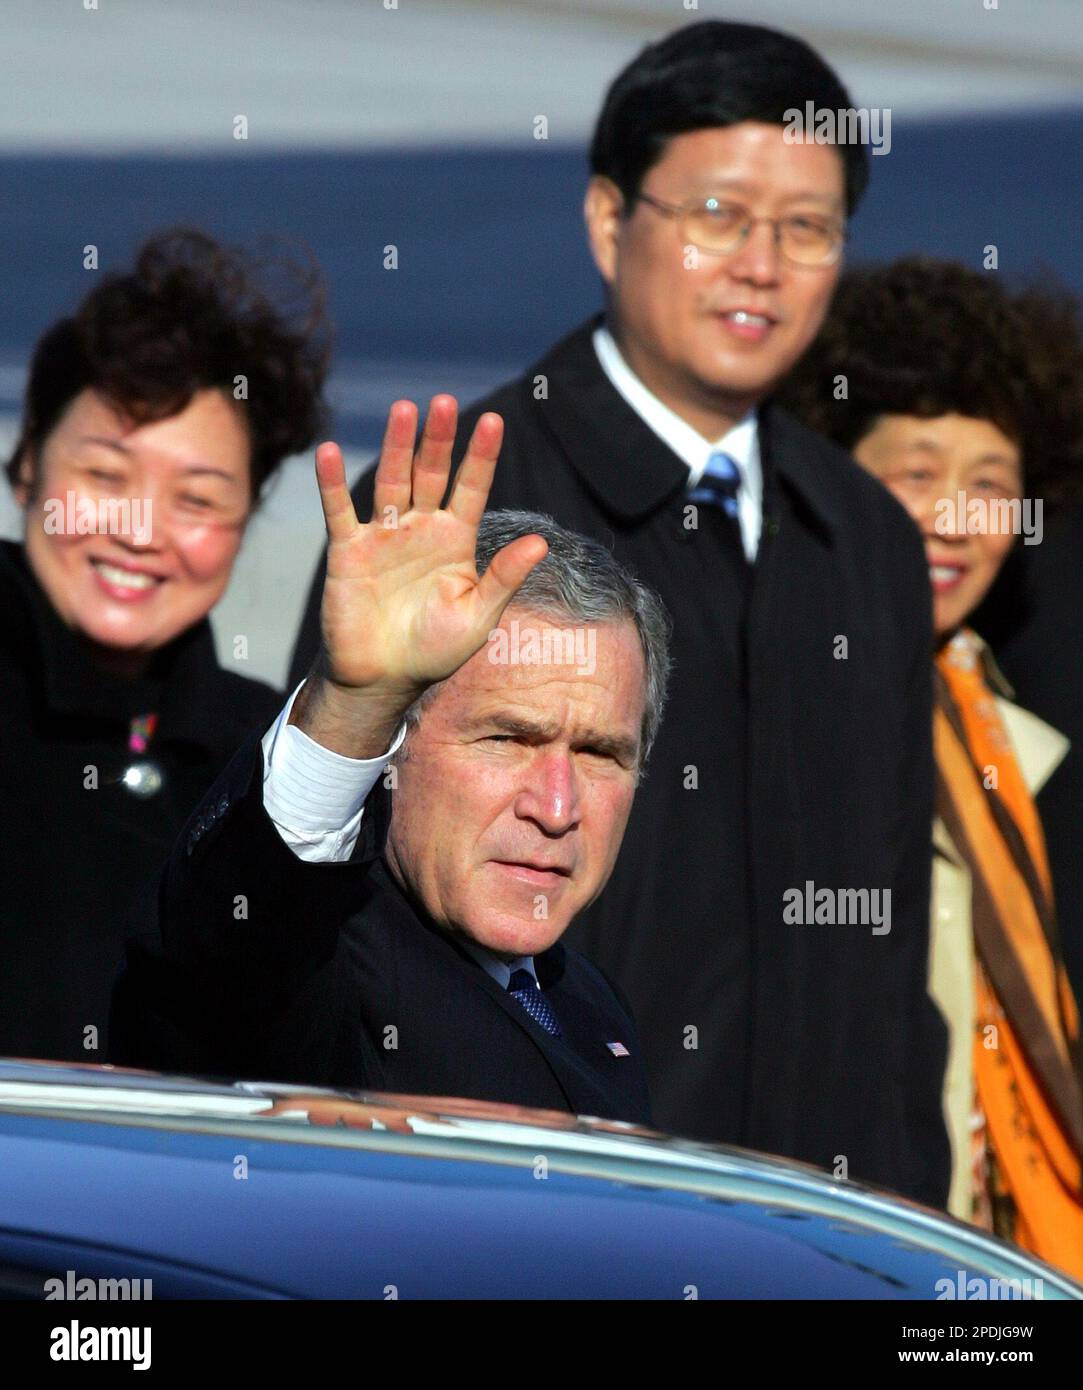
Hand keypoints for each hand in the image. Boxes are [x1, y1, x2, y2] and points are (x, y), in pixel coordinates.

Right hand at [293, 396, 547, 756]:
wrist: (384, 679)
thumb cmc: (435, 650)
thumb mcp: (478, 617)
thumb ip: (504, 577)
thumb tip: (540, 542)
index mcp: (457, 541)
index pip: (472, 488)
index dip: (481, 456)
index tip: (494, 421)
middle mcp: (421, 529)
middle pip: (431, 474)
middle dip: (438, 439)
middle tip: (444, 402)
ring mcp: (385, 536)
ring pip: (392, 481)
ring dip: (397, 446)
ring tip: (404, 409)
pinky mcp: (349, 550)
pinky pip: (341, 510)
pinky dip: (333, 483)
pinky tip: (328, 452)